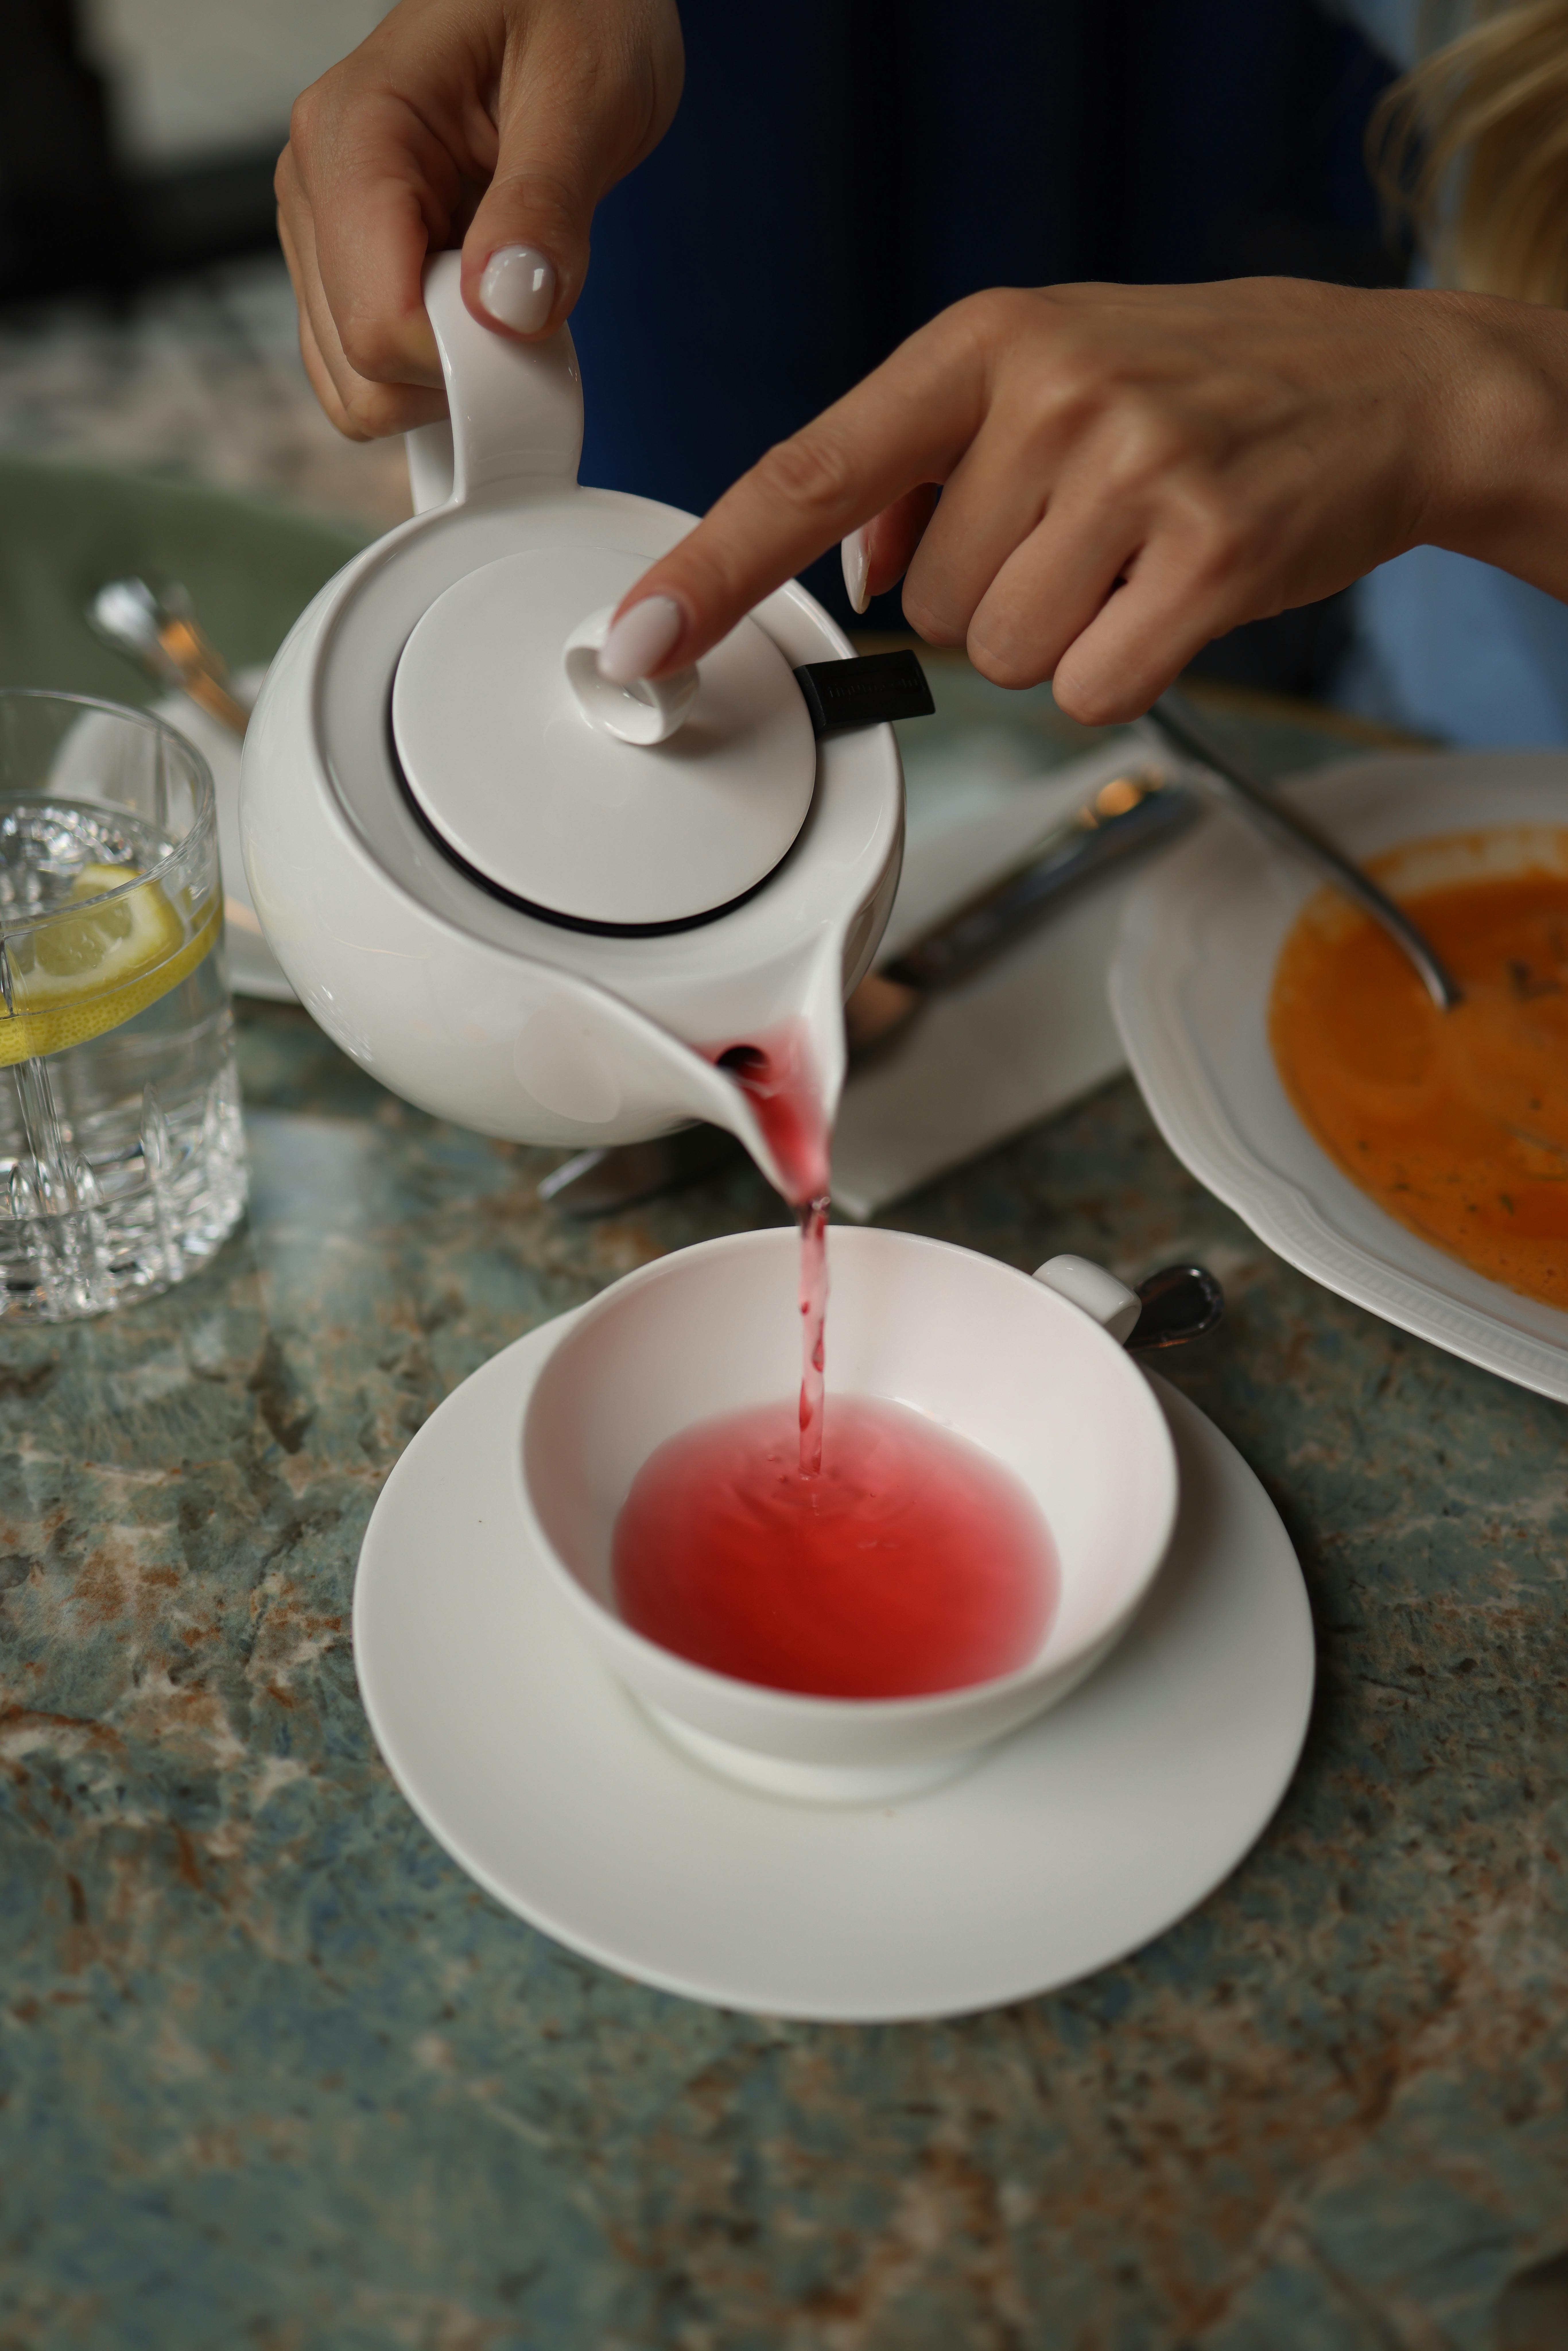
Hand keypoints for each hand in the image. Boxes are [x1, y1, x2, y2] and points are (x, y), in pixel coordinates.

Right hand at [276, 0, 682, 440]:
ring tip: (504, 295)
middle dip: (456, 375)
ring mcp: (323, 229)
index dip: (466, 363)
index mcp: (357, 133)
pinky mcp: (348, 261)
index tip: (534, 327)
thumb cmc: (575, 13)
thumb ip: (545, 205)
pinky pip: (373, 367)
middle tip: (528, 306)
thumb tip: (508, 306)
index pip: (379, 322)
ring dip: (447, 375)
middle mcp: (316, 184)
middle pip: (360, 367)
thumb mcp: (586, 92)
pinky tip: (480, 308)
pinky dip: (437, 369)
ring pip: (358, 383)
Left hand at [596, 277, 1494, 724]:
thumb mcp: (1044, 376)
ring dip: (1061, 633)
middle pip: (928, 603)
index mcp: (982, 345)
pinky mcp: (1210, 553)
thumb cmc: (1193, 389)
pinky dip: (1125, 667)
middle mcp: (1048, 397)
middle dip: (996, 594)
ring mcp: (1133, 471)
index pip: (807, 474)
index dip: (711, 569)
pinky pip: (1092, 684)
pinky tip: (1175, 594)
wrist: (1380, 385)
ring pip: (1005, 653)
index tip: (639, 639)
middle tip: (1086, 531)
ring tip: (1133, 556)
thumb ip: (926, 469)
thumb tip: (858, 575)